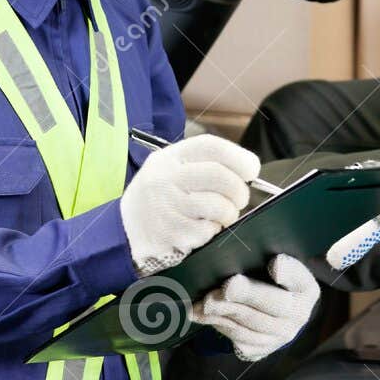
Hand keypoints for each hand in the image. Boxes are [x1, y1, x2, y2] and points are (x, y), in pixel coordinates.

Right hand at [120, 134, 258, 276]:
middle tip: (240, 198)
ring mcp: (168, 206)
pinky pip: (208, 230)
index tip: (252, 170)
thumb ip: (205, 164)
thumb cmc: (162, 194)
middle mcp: (166, 178)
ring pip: (218, 206)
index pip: (211, 147)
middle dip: (239, 190)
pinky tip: (203, 227)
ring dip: (229, 213)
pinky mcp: (172, 233)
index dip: (239, 157)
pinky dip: (214, 230)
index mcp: (170, 157)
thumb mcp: (172, 167)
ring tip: (223, 214)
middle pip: (218, 176)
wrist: (127, 226)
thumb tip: (248, 170)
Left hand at [191, 254, 319, 361]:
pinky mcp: (261, 349)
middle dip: (248, 295)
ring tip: (204, 301)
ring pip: (251, 326)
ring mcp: (280, 336)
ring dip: (225, 312)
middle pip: (273, 306)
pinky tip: (202, 314)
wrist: (268, 308)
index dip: (288, 271)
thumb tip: (257, 252)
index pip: (300, 278)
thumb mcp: (270, 260)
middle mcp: (298, 315)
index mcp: (306, 288)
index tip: (274, 263)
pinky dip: (218, 325)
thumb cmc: (265, 276)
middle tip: (227, 287)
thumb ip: (265, 253)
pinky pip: (238, 339)